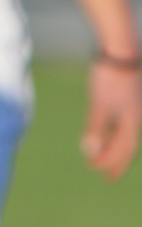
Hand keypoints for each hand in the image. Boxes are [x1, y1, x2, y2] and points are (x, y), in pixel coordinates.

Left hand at [82, 58, 141, 179]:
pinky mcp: (127, 96)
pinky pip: (123, 121)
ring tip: (104, 155)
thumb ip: (96, 129)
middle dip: (117, 161)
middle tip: (108, 175)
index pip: (124, 150)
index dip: (113, 164)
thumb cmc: (110, 77)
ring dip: (114, 146)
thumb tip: (90, 152)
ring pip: (125, 132)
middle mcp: (136, 116)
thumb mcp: (100, 105)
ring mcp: (133, 106)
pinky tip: (105, 130)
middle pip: (127, 144)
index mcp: (132, 121)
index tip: (100, 174)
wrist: (120, 51)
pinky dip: (114, 131)